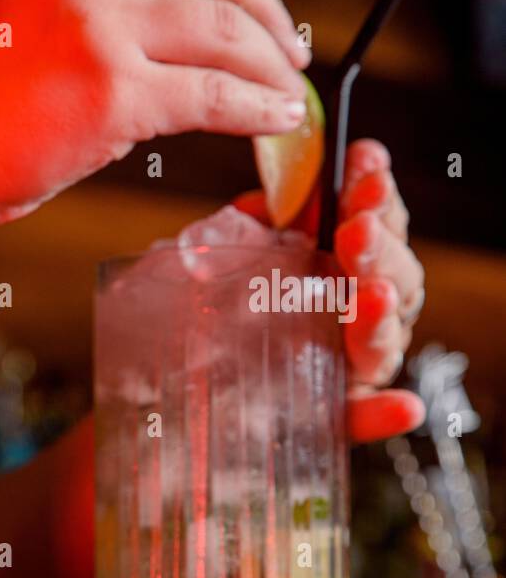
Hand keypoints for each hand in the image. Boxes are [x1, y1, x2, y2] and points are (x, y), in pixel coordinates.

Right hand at [0, 0, 310, 245]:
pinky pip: (211, 95)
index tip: (259, 13)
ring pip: (225, 35)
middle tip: (286, 55)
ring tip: (284, 95)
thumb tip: (158, 43)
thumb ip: (87, 19)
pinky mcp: (111, 94)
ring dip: (269, 68)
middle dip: (266, 23)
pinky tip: (273, 119)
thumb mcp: (15, 27)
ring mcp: (98, 28)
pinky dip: (255, 108)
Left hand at [234, 139, 425, 442]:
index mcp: (341, 269)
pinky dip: (385, 414)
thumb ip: (251, 231)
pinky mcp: (334, 416)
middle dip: (378, 246)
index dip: (372, 191)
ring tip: (374, 293)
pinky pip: (362, 419)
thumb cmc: (214, 313)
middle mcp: (357, 315)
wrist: (174, 382)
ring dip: (381, 313)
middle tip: (357, 225)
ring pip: (381, 339)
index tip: (362, 158)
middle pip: (391, 276)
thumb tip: (264, 203)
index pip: (373, 223)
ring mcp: (350, 365)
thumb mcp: (224, 261)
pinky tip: (403, 407)